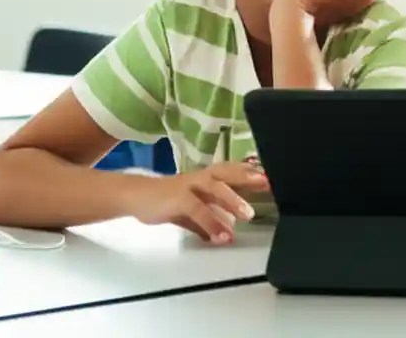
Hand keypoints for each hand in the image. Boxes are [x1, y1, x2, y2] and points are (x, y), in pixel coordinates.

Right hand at [122, 162, 268, 243]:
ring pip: (214, 188)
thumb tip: (226, 233)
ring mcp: (188, 186)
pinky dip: (211, 222)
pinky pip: (198, 209)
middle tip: (266, 184)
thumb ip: (209, 220)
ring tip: (248, 215)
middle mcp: (200, 177)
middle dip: (247, 177)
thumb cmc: (165, 200)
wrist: (136, 197)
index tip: (269, 178)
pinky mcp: (177, 198)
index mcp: (205, 177)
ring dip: (232, 201)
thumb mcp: (192, 210)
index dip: (250, 172)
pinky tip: (222, 235)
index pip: (231, 171)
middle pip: (227, 173)